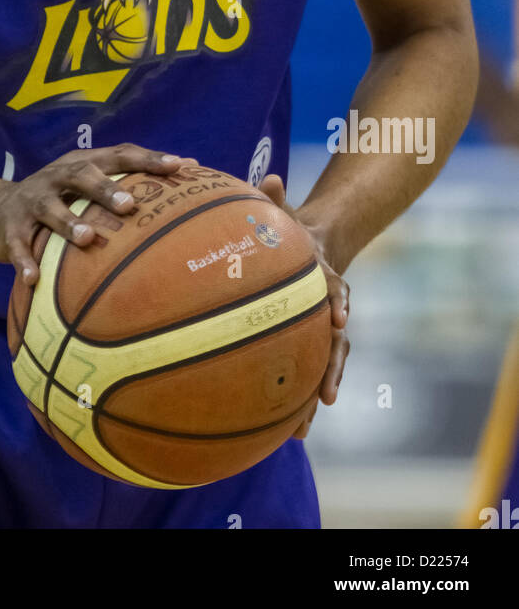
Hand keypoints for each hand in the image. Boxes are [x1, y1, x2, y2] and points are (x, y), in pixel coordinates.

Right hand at [0, 143, 181, 284]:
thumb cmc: (60, 200)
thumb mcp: (89, 186)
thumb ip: (131, 180)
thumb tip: (192, 169)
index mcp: (81, 163)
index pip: (118, 155)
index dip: (148, 159)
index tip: (179, 166)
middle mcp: (56, 177)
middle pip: (81, 176)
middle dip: (105, 188)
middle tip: (129, 205)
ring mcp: (31, 201)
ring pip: (49, 208)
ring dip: (67, 222)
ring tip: (88, 238)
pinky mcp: (10, 228)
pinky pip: (18, 245)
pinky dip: (25, 260)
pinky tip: (34, 279)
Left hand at [259, 174, 349, 438]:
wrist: (312, 245)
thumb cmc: (290, 228)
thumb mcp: (284, 210)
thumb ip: (275, 198)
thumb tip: (270, 177)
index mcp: (325, 276)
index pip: (338, 290)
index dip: (338, 303)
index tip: (339, 318)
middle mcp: (330, 307)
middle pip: (337, 342)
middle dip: (333, 369)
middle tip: (327, 396)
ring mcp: (323, 329)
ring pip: (326, 366)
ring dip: (316, 395)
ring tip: (303, 429)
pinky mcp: (310, 343)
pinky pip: (308, 373)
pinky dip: (301, 401)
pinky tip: (288, 431)